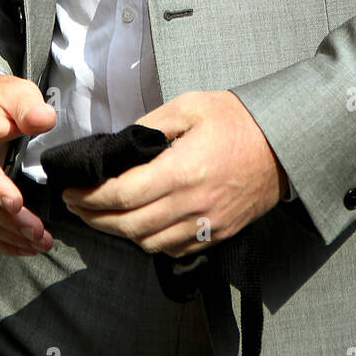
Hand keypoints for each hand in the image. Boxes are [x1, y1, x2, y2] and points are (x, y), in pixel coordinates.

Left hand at [61, 90, 287, 256]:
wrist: (284, 143)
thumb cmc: (238, 120)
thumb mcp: (191, 105)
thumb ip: (151, 124)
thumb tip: (120, 143)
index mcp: (183, 169)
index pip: (124, 194)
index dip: (91, 197)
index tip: (71, 191)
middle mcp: (193, 203)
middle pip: (130, 225)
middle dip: (96, 218)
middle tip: (76, 205)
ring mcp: (207, 223)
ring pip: (150, 242)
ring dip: (120, 232)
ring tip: (102, 214)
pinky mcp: (218, 233)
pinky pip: (174, 250)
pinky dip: (150, 241)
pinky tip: (139, 225)